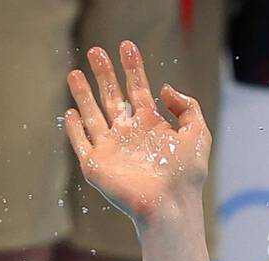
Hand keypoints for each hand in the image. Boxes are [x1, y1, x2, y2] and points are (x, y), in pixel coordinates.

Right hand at [64, 40, 210, 227]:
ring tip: (75, 72)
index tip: (127, 46)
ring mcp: (111, 150)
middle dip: (105, 74)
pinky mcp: (96, 166)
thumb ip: (187, 107)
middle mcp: (129, 135)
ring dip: (83, 94)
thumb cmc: (185, 176)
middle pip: (112, 97)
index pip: (138, 90)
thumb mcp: (197, 134)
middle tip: (96, 50)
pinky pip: (81, 143)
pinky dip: (74, 129)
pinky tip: (70, 112)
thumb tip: (165, 89)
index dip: (133, 68)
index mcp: (150, 126)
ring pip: (92, 116)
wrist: (169, 205)